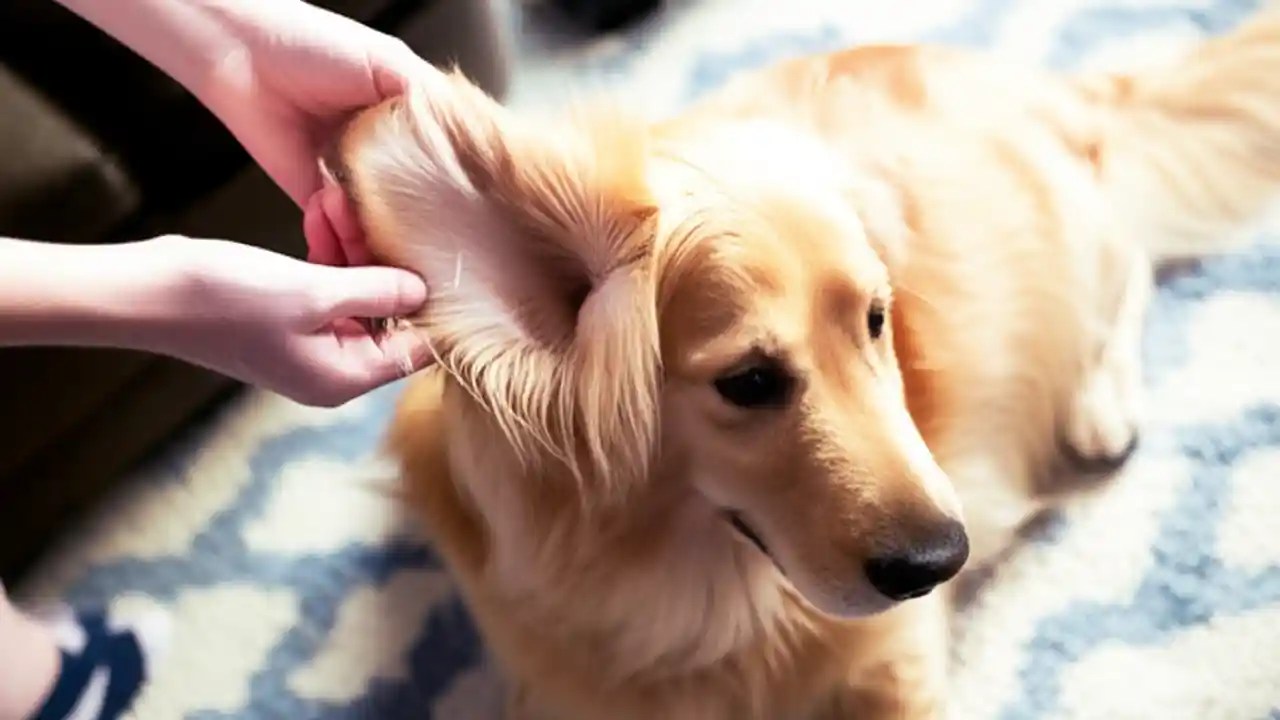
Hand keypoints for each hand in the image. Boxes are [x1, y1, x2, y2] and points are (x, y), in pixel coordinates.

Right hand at [147, 235, 430, 406]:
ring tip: (343, 206)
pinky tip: (322, 216)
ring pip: (358, 298)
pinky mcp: (285, 320)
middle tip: (382, 217)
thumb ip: (377, 291)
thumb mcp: (314, 291)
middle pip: (390, 321)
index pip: (417, 350)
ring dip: (355, 253)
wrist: (147, 292)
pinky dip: (328, 256)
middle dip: (387, 268)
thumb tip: (425, 291)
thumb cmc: (227, 298)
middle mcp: (331, 369)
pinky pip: (326, 289)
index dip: (432, 305)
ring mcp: (306, 346)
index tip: (438, 256)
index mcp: (345, 377)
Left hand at [194, 0, 439, 268]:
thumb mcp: (391, 67)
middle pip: (417, 217)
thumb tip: (475, 148)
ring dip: (368, 240)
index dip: (457, 201)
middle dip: (414, 234)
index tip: (465, 222)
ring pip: (379, 235)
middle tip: (415, 242)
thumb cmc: (313, 45)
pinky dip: (337, 243)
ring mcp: (355, 186)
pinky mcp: (320, 204)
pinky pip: (338, 242)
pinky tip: (330, 219)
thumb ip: (434, 109)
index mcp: (415, 129)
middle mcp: (390, 163)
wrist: (241, 56)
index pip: (450, 178)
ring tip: (349, 214)